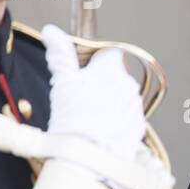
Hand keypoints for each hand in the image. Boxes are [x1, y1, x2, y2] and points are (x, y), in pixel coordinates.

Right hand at [41, 25, 145, 188]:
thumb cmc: (73, 117)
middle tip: (80, 99)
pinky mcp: (138, 126)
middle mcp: (129, 84)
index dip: (95, 62)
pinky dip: (115, 120)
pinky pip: (126, 116)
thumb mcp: (62, 82)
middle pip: (115, 76)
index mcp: (111, 68)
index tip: (82, 74)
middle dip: (101, 83)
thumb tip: (51, 31)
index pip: (109, 54)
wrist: (89, 157)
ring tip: (88, 118)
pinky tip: (99, 130)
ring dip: (109, 102)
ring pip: (121, 97)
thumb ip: (60, 54)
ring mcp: (135, 106)